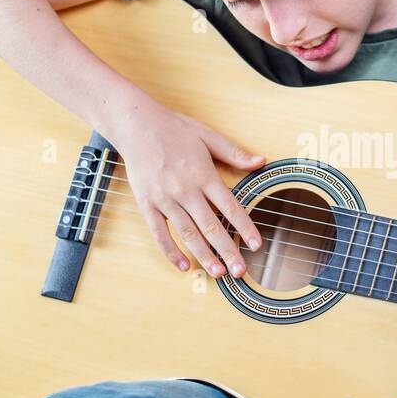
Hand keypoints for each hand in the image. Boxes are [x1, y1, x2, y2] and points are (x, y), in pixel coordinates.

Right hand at [115, 103, 265, 277]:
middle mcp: (185, 189)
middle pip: (210, 226)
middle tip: (240, 270)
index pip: (230, 206)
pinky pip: (159, 233)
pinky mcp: (147, 204)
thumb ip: (234, 152)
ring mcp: (165, 199)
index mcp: (203, 173)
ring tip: (218, 273)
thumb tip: (260, 161)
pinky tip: (184, 266)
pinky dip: (171, 252)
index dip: (245, 227)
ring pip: (187, 234)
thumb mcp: (208, 135)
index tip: (256, 244)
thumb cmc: (173, 128)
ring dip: (204, 256)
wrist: (136, 124)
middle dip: (227, 251)